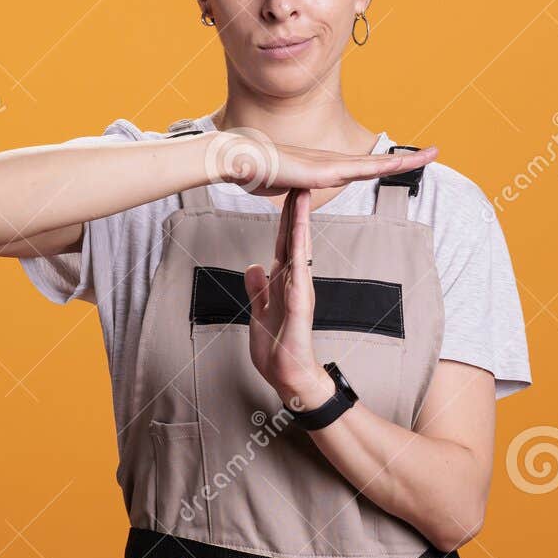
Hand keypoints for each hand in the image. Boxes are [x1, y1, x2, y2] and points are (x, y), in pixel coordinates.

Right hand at [204, 126, 435, 196]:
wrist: (240, 159)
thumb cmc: (252, 172)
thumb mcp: (277, 184)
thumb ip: (290, 187)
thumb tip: (289, 190)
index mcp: (321, 167)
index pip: (360, 167)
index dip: (382, 164)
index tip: (402, 160)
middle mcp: (331, 161)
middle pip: (376, 161)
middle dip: (406, 158)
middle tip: (434, 151)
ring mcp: (329, 164)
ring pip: (377, 162)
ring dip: (406, 159)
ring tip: (432, 154)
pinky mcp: (325, 170)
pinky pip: (364, 168)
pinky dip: (388, 164)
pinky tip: (405, 162)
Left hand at [246, 189, 337, 407]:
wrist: (290, 377)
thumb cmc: (277, 347)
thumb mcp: (259, 311)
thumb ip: (258, 289)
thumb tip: (254, 266)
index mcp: (284, 282)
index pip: (284, 243)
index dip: (284, 219)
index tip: (286, 193)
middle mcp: (295, 283)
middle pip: (294, 240)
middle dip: (295, 211)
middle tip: (300, 179)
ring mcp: (299, 294)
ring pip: (300, 253)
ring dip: (301, 227)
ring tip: (303, 200)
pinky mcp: (300, 310)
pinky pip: (299, 281)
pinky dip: (299, 262)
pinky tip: (300, 246)